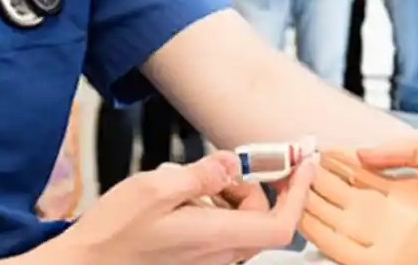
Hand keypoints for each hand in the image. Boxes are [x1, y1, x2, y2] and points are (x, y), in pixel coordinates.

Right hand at [45, 151, 315, 264]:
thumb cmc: (113, 235)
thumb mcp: (156, 188)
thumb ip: (202, 174)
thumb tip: (233, 163)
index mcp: (216, 237)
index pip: (282, 223)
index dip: (300, 192)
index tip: (304, 162)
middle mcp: (218, 255)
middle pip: (261, 217)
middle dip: (251, 185)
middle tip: (221, 165)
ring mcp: (205, 261)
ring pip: (238, 222)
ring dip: (224, 194)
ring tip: (184, 179)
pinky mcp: (191, 260)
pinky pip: (216, 231)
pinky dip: (207, 207)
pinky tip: (175, 196)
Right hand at [300, 134, 417, 264]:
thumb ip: (393, 150)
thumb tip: (358, 154)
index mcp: (407, 193)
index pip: (363, 176)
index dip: (338, 163)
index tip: (315, 149)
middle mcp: (393, 216)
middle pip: (345, 197)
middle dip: (319, 182)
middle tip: (294, 165)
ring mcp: (386, 238)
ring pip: (337, 221)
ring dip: (312, 205)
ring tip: (289, 187)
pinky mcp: (383, 260)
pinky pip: (342, 249)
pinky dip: (320, 233)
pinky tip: (301, 215)